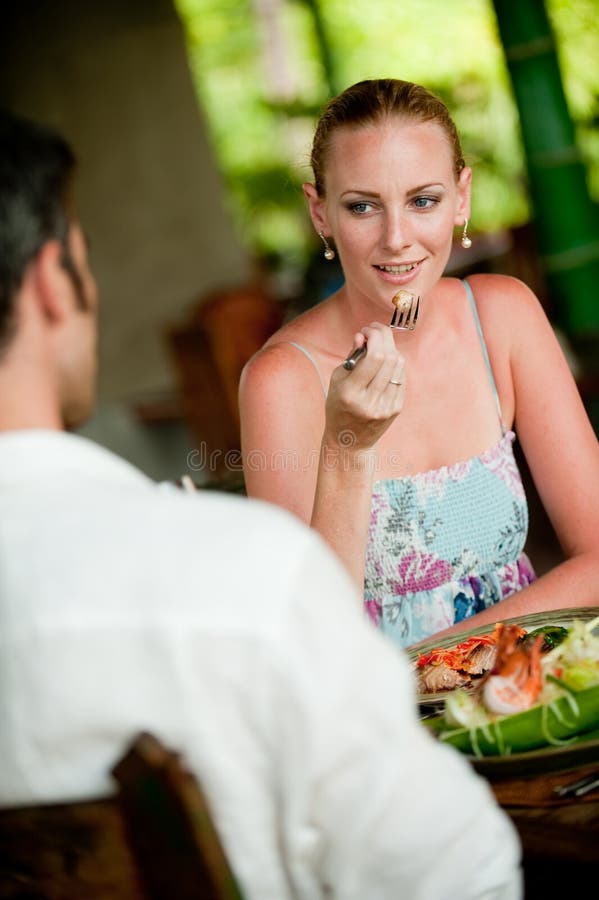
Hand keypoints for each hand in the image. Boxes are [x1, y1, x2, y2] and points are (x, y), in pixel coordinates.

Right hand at [325, 322, 404, 450]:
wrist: (350, 441)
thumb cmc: (338, 406)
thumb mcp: (337, 381)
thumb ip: (352, 357)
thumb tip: (363, 335)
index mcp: (351, 393)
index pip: (374, 357)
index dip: (375, 337)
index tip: (367, 329)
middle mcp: (371, 401)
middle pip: (389, 358)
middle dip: (384, 337)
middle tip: (375, 330)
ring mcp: (386, 406)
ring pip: (398, 365)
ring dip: (390, 349)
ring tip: (379, 346)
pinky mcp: (396, 409)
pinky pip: (401, 377)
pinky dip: (394, 364)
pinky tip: (385, 362)